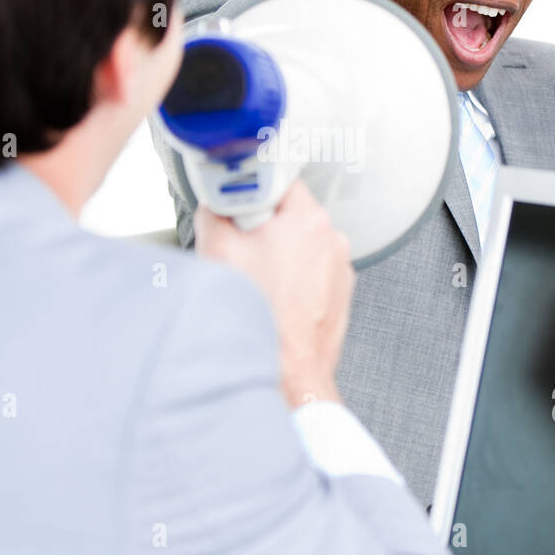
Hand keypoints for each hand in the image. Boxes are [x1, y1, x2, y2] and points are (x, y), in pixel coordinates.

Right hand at [195, 181, 354, 409]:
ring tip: (259, 284)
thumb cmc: (260, 319)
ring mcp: (339, 270)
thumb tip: (216, 205)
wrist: (287, 372)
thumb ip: (215, 213)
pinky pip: (311, 274)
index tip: (238, 209)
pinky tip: (274, 300)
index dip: (251, 195)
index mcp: (309, 221)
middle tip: (243, 255)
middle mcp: (332, 241)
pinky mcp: (339, 294)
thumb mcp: (216, 252)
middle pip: (288, 215)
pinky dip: (293, 281)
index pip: (278, 182)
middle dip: (261, 229)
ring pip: (299, 246)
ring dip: (277, 257)